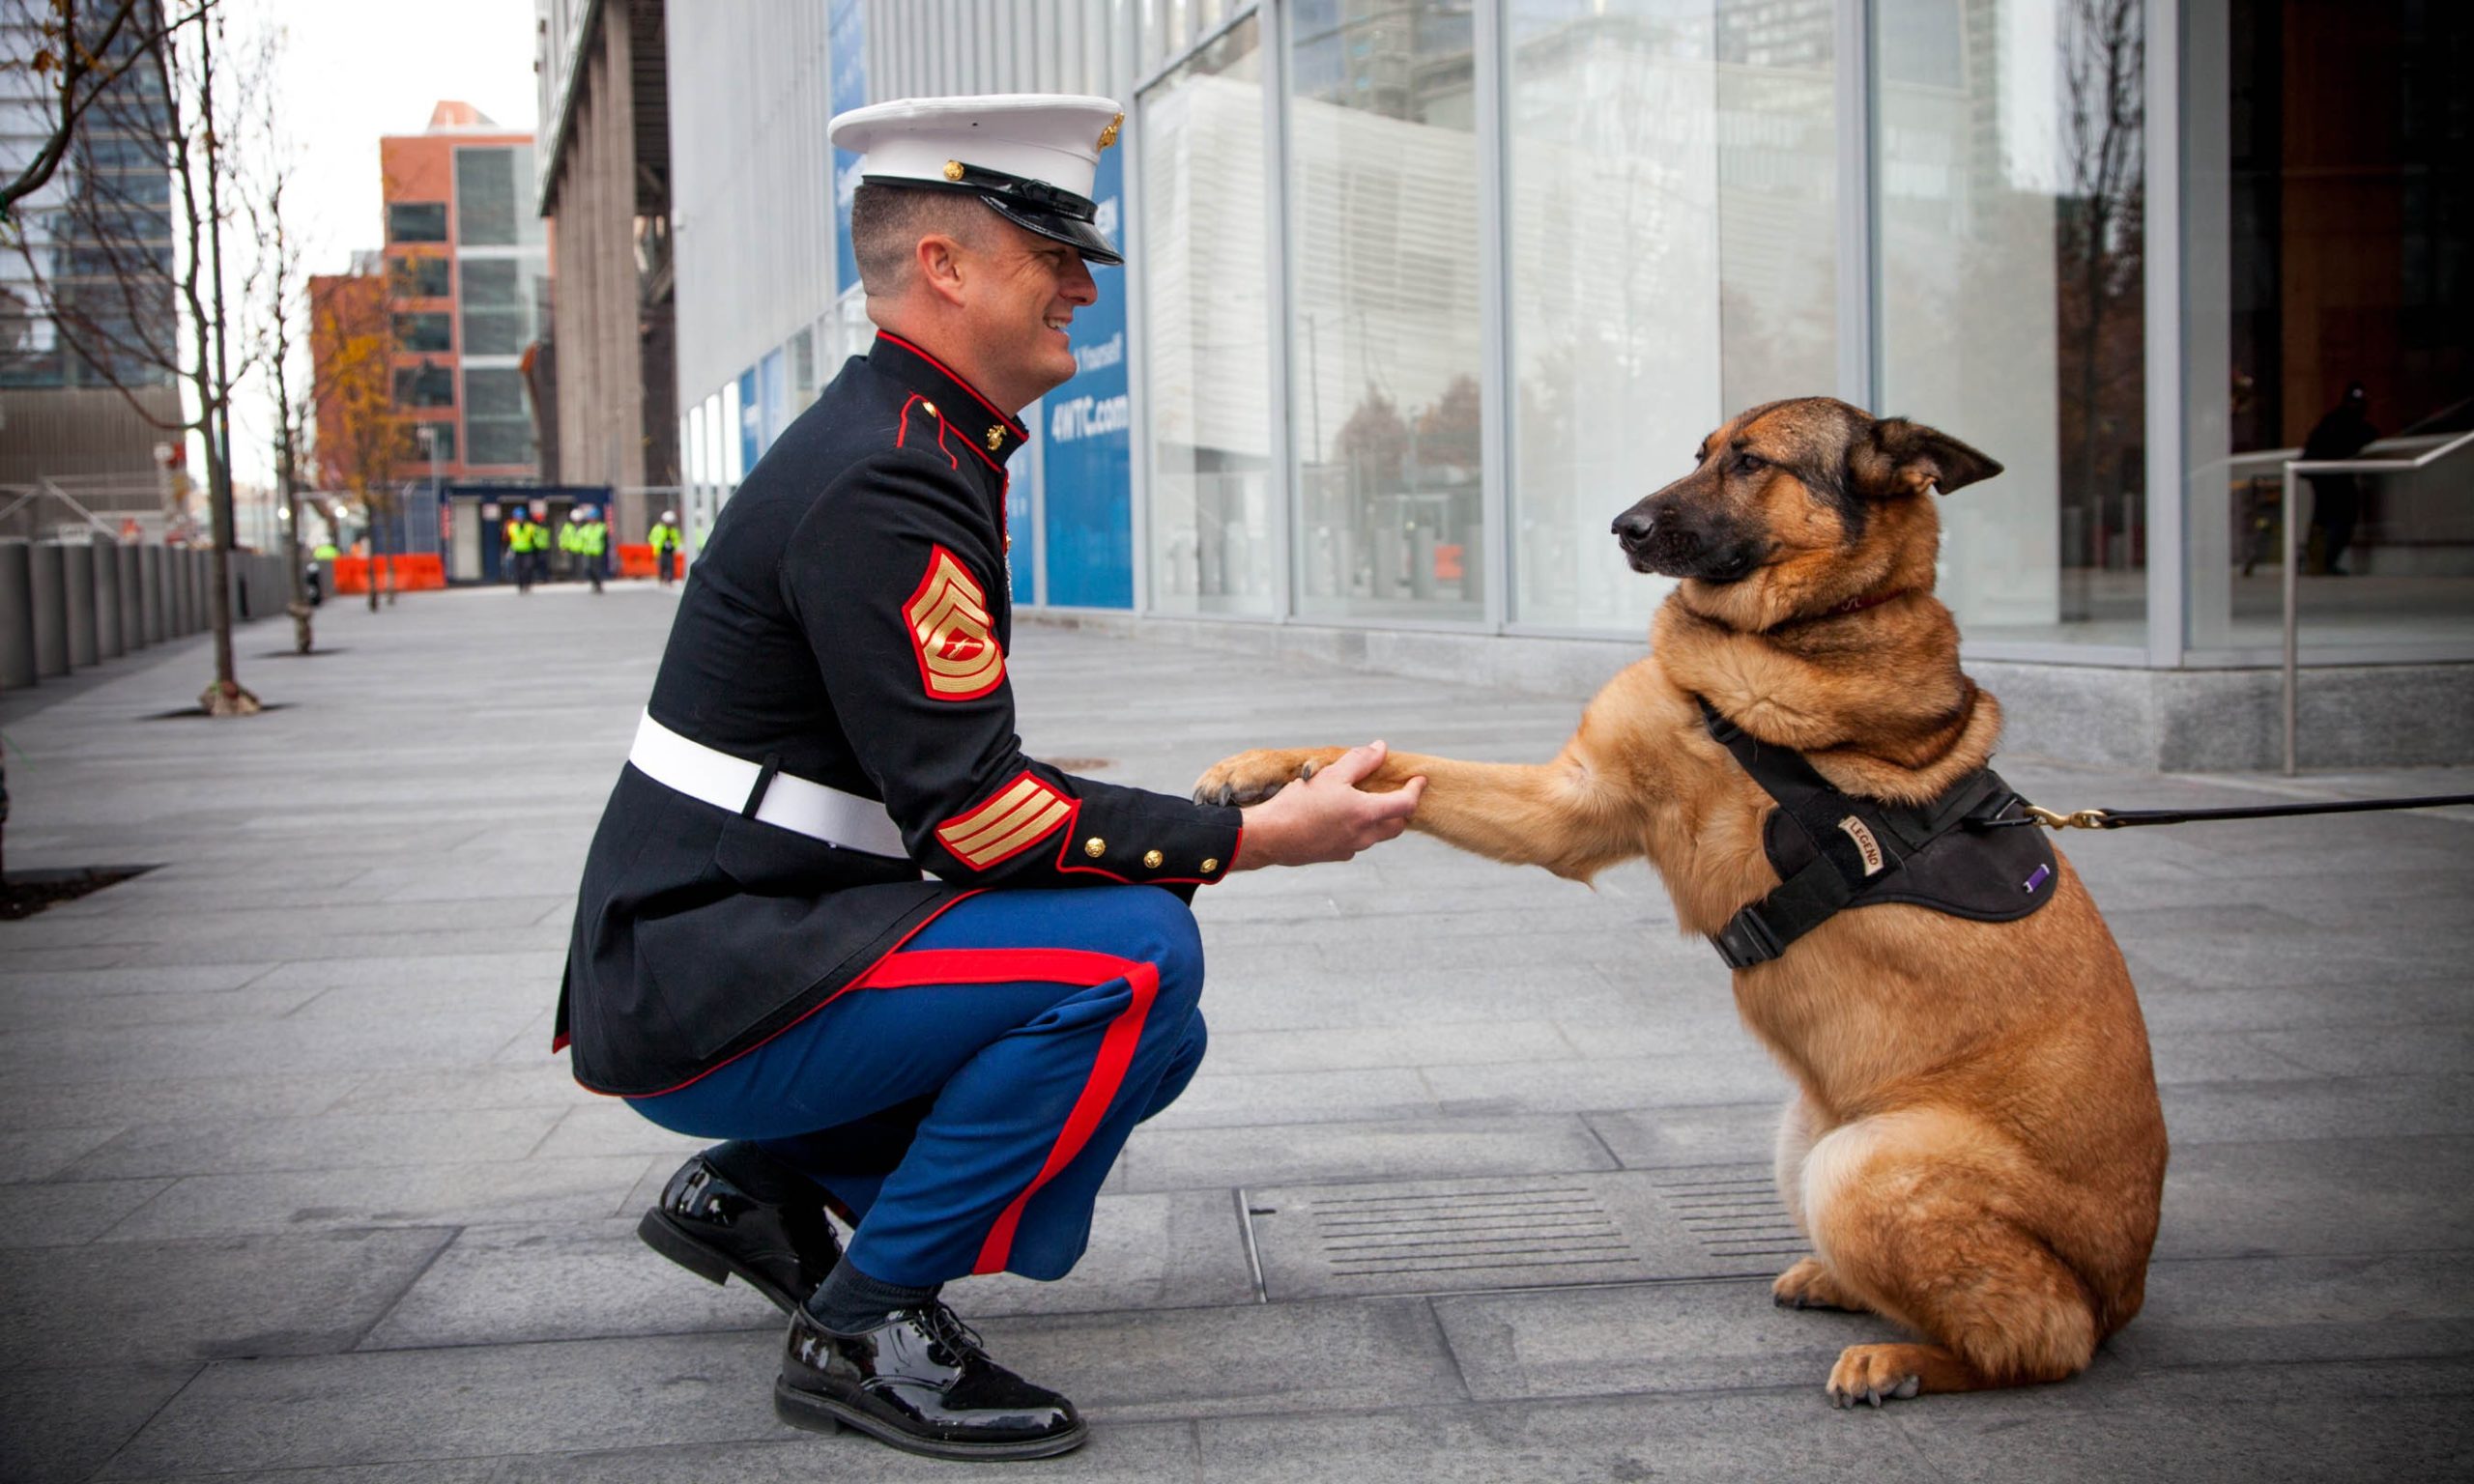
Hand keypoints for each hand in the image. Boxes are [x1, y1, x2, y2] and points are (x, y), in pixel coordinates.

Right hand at [1230, 741, 1423, 869]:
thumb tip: (1381, 748)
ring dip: (1379, 819)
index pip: (1406, 804)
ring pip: (1376, 834)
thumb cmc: (1298, 803)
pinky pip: (1357, 841)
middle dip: (1400, 808)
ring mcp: (1350, 848)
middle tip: (1395, 792)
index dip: (1415, 790)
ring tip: (1365, 801)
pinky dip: (1359, 828)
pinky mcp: (1336, 855)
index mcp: (1367, 813)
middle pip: (1396, 824)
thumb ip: (1360, 761)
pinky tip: (1341, 817)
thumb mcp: (1331, 774)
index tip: (1419, 780)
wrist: (1270, 836)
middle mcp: (1364, 835)